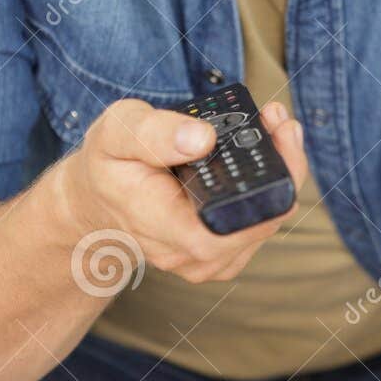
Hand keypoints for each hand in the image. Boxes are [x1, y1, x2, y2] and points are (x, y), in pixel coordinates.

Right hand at [55, 97, 307, 284]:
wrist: (99, 198)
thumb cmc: (109, 163)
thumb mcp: (115, 132)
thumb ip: (154, 134)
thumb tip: (203, 139)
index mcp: (159, 225)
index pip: (225, 230)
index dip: (264, 189)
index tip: (275, 135)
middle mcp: (187, 254)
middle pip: (259, 222)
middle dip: (282, 167)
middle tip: (278, 120)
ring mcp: (206, 260)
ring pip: (265, 223)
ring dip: (279, 174)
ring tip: (272, 127)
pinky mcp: (221, 254)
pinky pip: (258, 224)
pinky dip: (268, 189)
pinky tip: (263, 153)